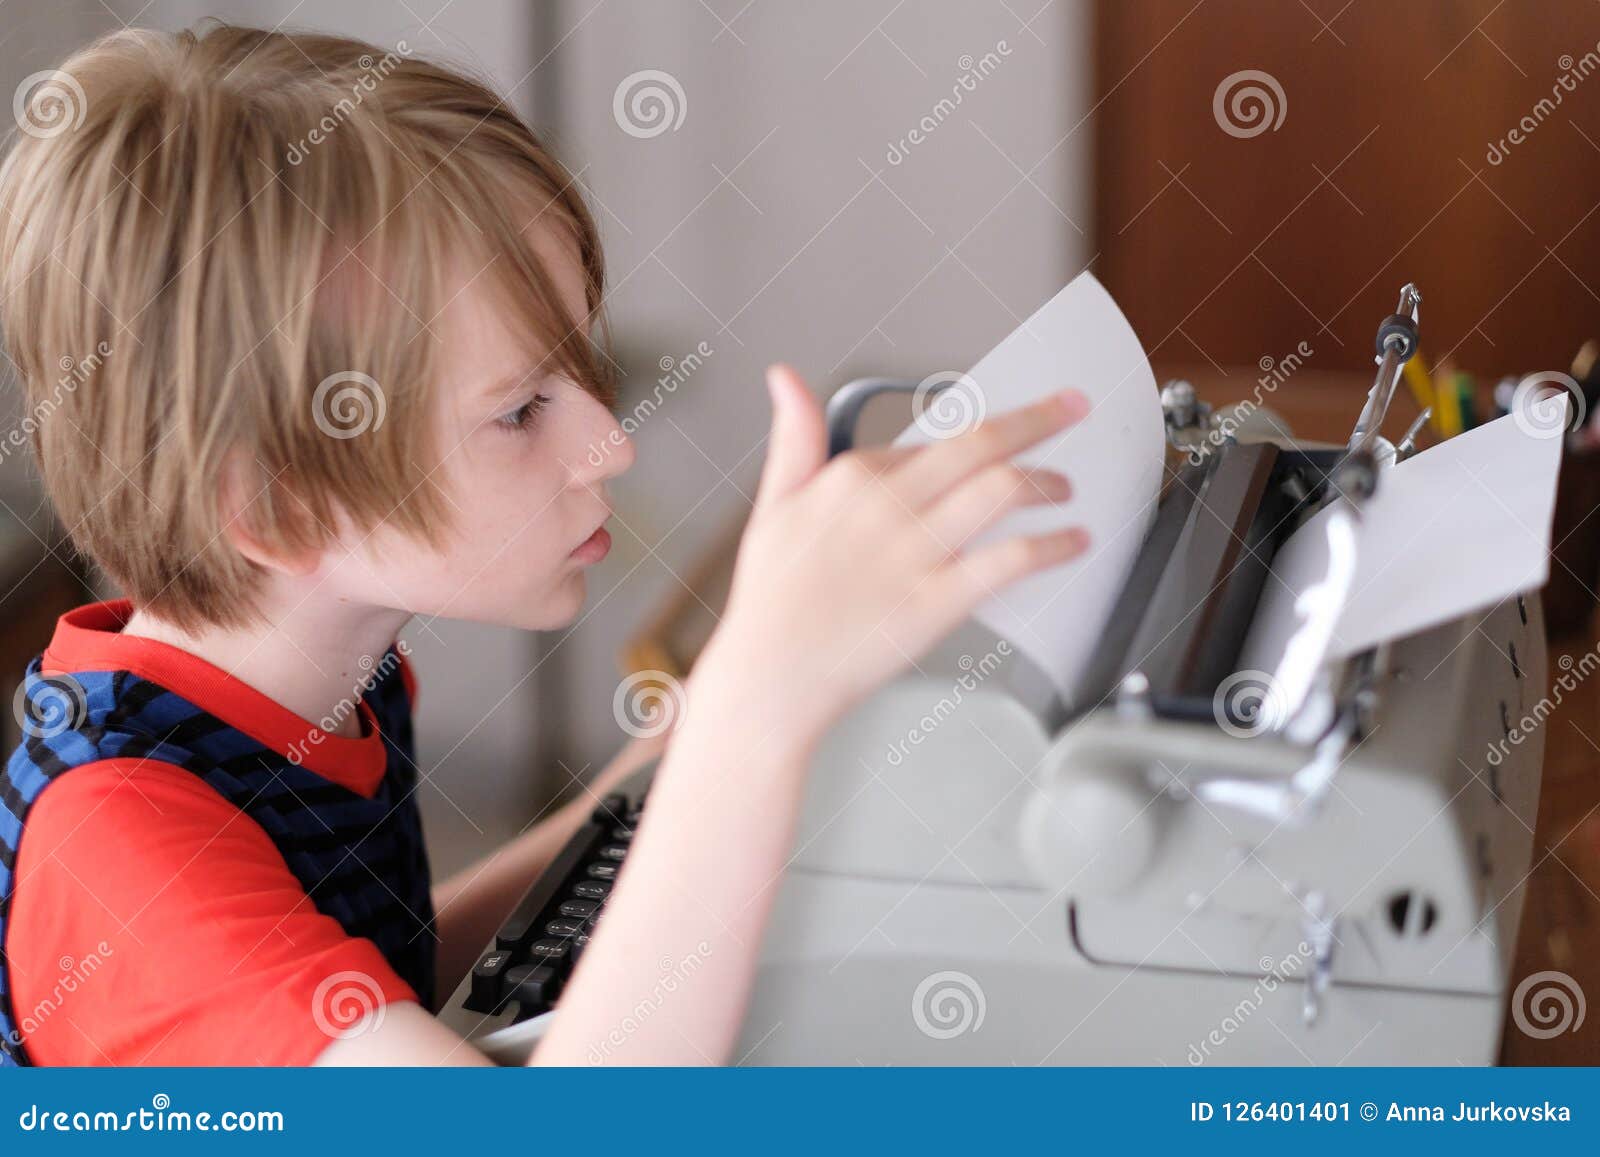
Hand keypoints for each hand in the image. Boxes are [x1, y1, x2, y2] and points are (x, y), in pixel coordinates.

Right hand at [695, 364, 1090, 741]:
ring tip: (1066, 487)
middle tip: (1073, 407)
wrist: (772, 676)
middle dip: (1040, 418)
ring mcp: (916, 552)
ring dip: (1047, 482)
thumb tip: (786, 380)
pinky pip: (1010, 560)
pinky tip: (1072, 542)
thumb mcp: (773, 503)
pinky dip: (1052, 545)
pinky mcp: (938, 600)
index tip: (1005, 431)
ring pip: (1002, 491)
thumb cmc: (773, 600)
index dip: (976, 438)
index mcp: (853, 476)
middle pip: (981, 444)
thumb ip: (794, 438)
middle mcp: (889, 504)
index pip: (931, 441)